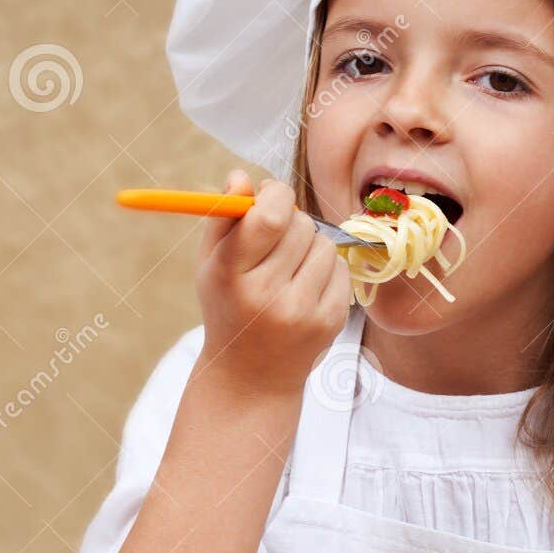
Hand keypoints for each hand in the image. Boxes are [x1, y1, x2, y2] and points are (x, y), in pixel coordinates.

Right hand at [194, 169, 351, 395]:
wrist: (251, 377)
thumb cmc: (228, 306)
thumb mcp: (212, 264)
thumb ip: (224, 216)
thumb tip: (242, 175)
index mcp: (231, 274)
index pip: (270, 217)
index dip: (276, 194)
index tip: (271, 194)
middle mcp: (267, 295)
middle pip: (301, 225)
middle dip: (291, 221)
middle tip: (277, 238)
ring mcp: (302, 312)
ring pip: (325, 245)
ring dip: (310, 246)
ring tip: (290, 268)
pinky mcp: (330, 322)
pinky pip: (341, 270)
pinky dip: (326, 271)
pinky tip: (306, 289)